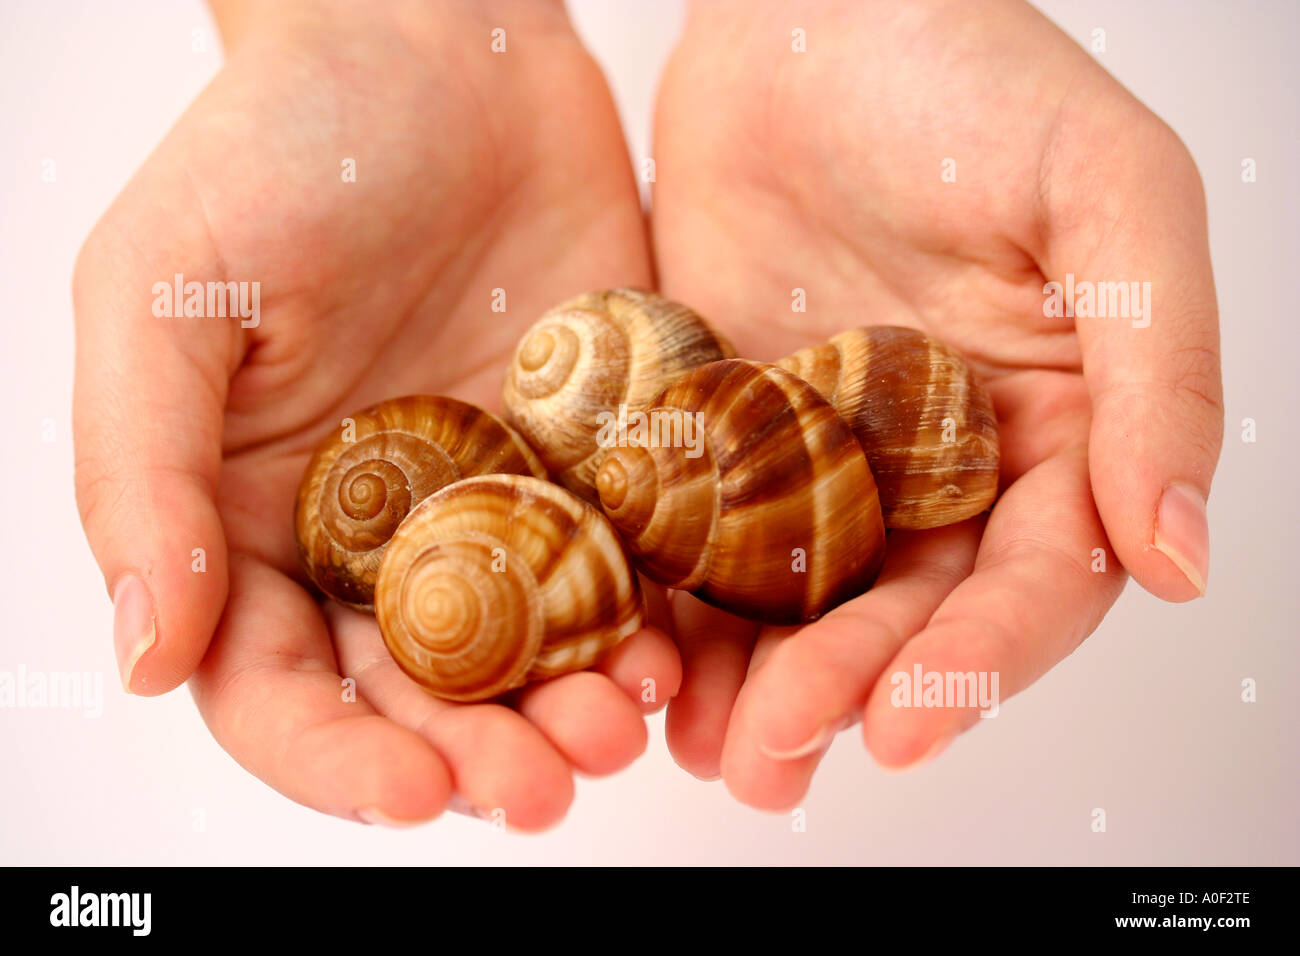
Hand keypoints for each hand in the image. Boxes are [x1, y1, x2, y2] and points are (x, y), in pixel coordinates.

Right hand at [73, 0, 678, 827]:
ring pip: (532, 650)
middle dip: (478, 753)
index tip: (410, 787)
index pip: (276, 689)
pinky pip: (622, 563)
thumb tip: (144, 656)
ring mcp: (492, 500)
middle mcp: (373, 532)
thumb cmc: (278, 150)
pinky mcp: (590, 456)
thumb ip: (140, 476)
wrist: (440, 47)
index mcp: (250, 520)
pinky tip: (677, 650)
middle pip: (419, 693)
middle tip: (545, 785)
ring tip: (621, 726)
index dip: (336, 757)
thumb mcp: (163, 297)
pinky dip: (648, 621)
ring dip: (572, 706)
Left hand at [649, 0, 1221, 805]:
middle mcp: (943, 467)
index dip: (980, 661)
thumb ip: (1159, 372)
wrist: (809, 15)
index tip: (911, 725)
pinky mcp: (723, 432)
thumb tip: (1180, 557)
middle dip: (846, 692)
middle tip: (777, 759)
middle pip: (905, 614)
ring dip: (757, 685)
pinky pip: (704, 534)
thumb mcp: (1107, 195)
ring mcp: (826, 457)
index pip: (1033, 579)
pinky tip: (645, 667)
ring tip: (706, 753)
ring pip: (801, 601)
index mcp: (1055, 432)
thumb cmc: (972, 75)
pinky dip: (679, 607)